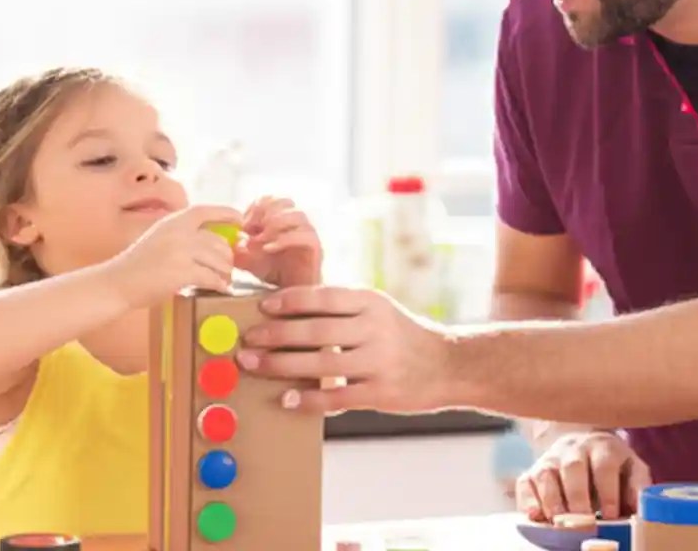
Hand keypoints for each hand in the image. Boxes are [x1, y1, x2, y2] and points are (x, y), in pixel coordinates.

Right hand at [105, 204, 243, 307]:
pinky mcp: (181, 272)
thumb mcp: (159, 238)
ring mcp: (180, 251)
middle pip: (217, 241)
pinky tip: (220, 288)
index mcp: (172, 222)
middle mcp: (178, 232)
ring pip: (218, 260)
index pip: (205, 210)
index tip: (240, 220)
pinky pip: (211, 277)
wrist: (116, 283)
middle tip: (229, 267)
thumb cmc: (138, 265)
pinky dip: (219, 284)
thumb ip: (183, 236)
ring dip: (225, 272)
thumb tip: (213, 243)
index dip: (226, 213)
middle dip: (228, 256)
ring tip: (224, 279)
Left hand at [232, 196, 322, 286]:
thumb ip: (239, 249)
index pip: (271, 200)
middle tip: (250, 228)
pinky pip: (305, 236)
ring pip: (298, 215)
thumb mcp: (249, 260)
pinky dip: (284, 239)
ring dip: (275, 223)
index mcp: (282, 219)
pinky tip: (268, 249)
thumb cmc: (273, 274)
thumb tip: (233, 239)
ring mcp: (308, 234)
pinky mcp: (316, 248)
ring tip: (259, 239)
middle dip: (265, 211)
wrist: (291, 296)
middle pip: (286, 201)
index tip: (243, 224)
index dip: (256, 207)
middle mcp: (297, 223)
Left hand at [235, 286, 450, 413]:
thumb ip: (342, 309)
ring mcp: (378, 360)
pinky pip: (337, 396)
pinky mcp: (381, 391)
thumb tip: (288, 310)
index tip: (261, 307)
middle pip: (315, 329)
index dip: (289, 300)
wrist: (450, 365)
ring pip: (321, 363)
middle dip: (276, 335)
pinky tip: (287, 400)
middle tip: (248, 340)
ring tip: (255, 365)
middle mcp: (375, 327)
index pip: (323, 297)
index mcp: (371, 302)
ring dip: (281, 365)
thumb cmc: (402, 336)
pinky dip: (309, 399)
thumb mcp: (379, 310)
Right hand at [515, 431, 650, 522]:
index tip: (611, 515)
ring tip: (561, 523)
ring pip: (546, 474)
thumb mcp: (631, 470)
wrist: (585, 447)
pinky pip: (525, 483)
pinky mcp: (532, 472)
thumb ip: (638, 487)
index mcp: (603, 447)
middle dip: (578, 497)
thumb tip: (640, 509)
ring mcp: (550, 458)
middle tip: (584, 522)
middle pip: (573, 468)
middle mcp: (573, 448)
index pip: (604, 465)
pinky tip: (535, 516)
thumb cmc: (613, 468)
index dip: (608, 491)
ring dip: (553, 501)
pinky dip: (528, 500)